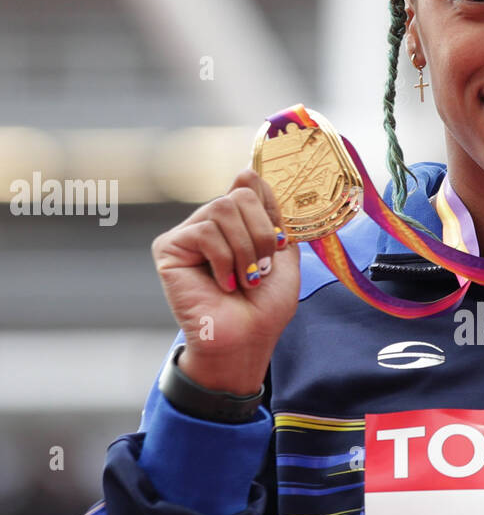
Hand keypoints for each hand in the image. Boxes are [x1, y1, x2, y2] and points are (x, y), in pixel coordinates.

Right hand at [151, 169, 300, 394]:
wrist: (246, 340)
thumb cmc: (265, 307)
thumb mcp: (284, 256)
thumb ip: (271, 216)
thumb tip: (246, 174)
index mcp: (238, 222)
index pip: (250, 183)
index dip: (269, 208)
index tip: (280, 242)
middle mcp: (211, 222)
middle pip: (239, 195)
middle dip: (261, 235)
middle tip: (261, 269)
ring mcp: (189, 233)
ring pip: (223, 210)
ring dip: (245, 251)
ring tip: (244, 281)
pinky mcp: (169, 247)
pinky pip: (204, 232)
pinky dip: (223, 260)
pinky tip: (223, 284)